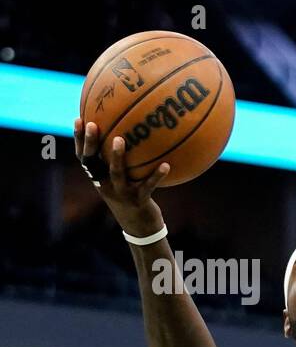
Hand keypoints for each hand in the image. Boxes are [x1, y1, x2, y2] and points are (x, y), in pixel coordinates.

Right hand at [74, 118, 168, 236]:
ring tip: (120, 139)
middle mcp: (106, 185)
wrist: (139, 227)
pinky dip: (156, 175)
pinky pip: (148, 185)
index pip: (84, 157)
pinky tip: (166, 165)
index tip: (79, 119)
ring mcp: (121, 193)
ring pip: (116, 173)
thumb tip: (127, 134)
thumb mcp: (121, 181)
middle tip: (92, 124)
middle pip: (93, 163)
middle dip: (91, 143)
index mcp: (99, 178)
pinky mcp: (138, 201)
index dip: (79, 140)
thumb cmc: (130, 197)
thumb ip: (119, 162)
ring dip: (117, 156)